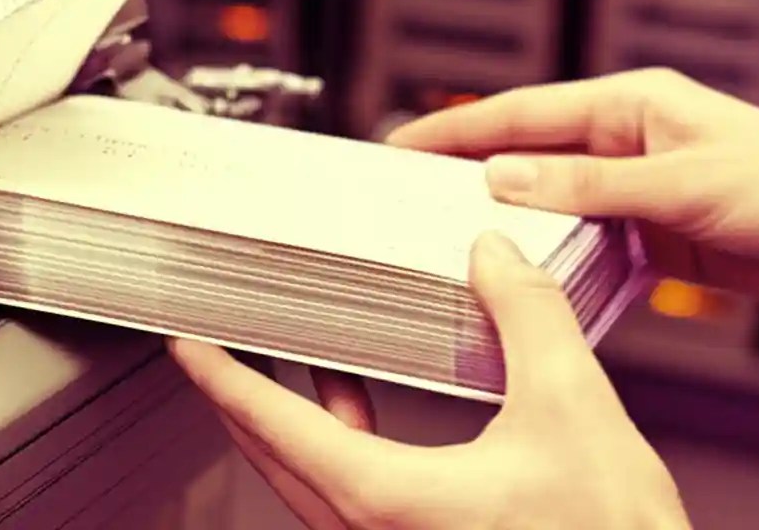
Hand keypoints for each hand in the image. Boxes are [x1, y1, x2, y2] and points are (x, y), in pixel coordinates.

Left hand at [169, 232, 689, 528]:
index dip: (221, 377)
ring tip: (289, 362)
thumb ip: (528, 318)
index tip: (186, 345)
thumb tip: (496, 257)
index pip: (273, 426)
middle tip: (216, 347)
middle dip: (241, 396)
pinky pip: (350, 494)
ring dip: (290, 420)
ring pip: (310, 478)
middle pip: (275, 456)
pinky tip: (359, 408)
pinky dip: (340, 444)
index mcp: (386, 501)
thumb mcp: (572, 410)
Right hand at [387, 68, 758, 304]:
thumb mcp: (681, 184)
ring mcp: (636, 188)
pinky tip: (527, 276)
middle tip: (409, 198)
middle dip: (468, 174)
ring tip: (455, 243)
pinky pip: (584, 240)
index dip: (456, 129)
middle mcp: (626, 141)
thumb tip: (503, 176)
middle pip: (527, 155)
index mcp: (630, 106)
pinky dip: (553, 257)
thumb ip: (588, 183)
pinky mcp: (651, 232)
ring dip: (510, 222)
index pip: (521, 112)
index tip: (402, 143)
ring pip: (551, 202)